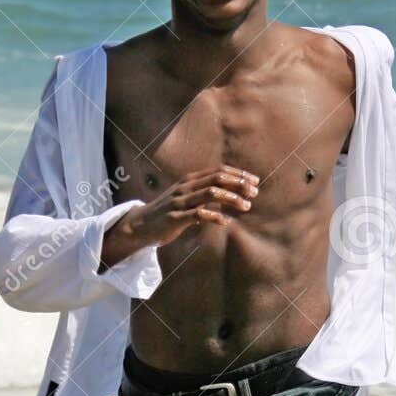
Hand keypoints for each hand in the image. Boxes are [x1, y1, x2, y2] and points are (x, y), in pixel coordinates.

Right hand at [101, 164, 258, 267]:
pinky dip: (214, 216)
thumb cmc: (167, 212)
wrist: (140, 225)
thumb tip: (229, 193)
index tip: (255, 180)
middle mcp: (185, 187)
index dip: (238, 174)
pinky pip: (198, 214)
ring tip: (246, 206)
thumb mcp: (185, 198)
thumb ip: (203, 193)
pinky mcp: (175, 217)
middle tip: (255, 192)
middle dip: (239, 184)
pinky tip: (225, 221)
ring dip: (232, 198)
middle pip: (217, 179)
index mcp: (189, 180)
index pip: (218, 170)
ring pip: (211, 193)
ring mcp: (179, 201)